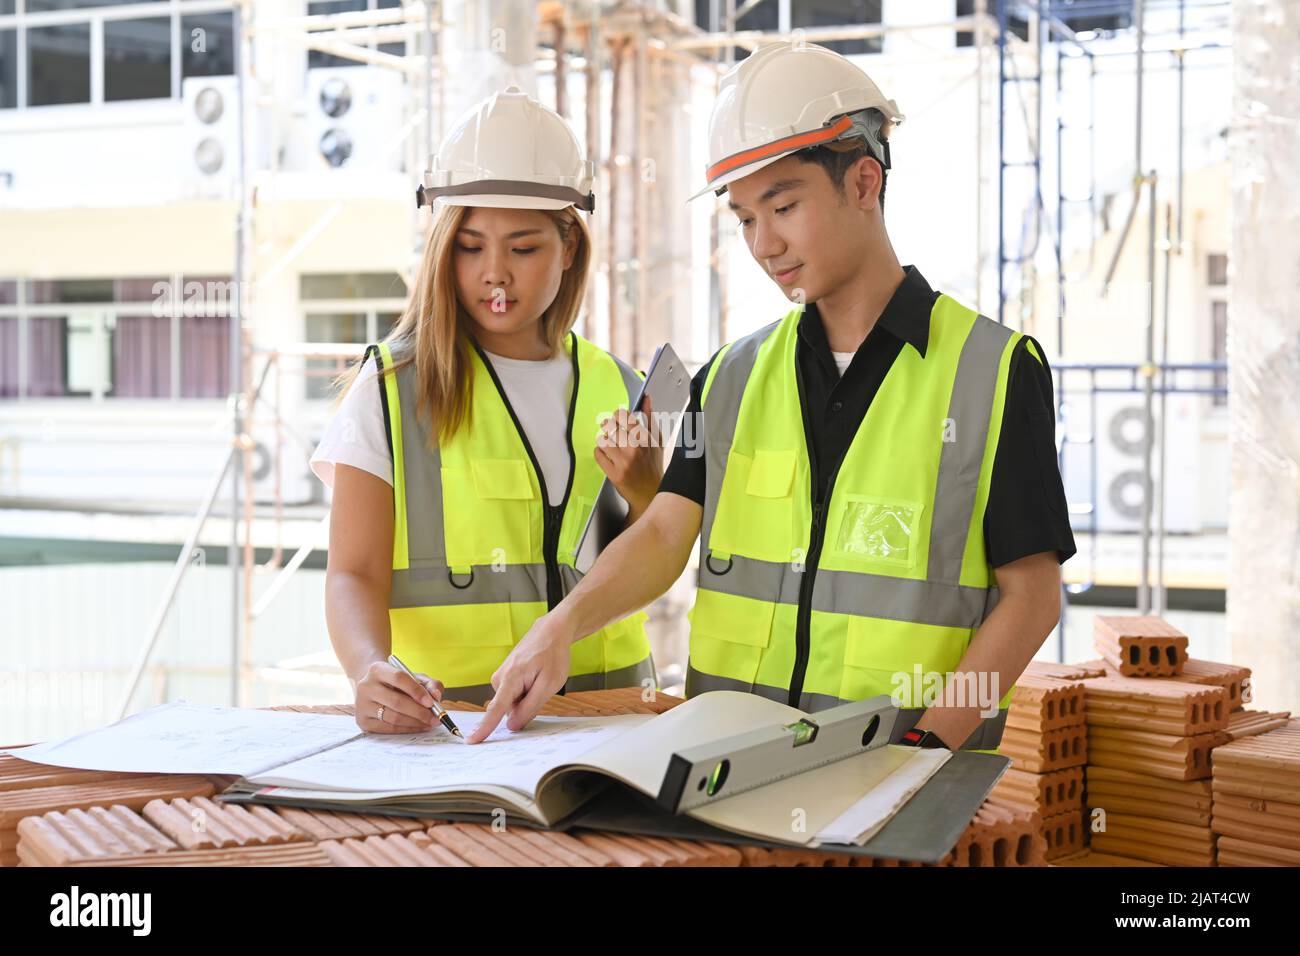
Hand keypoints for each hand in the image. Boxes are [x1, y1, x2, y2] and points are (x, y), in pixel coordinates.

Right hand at [354, 660, 443, 733]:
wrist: (373, 687)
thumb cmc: (397, 683)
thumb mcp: (414, 676)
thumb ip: (429, 683)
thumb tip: (436, 696)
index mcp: (377, 669)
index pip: (399, 678)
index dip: (417, 690)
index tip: (431, 702)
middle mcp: (366, 686)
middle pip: (397, 701)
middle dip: (420, 712)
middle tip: (435, 718)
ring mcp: (362, 705)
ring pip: (393, 717)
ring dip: (415, 722)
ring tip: (430, 723)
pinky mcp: (362, 721)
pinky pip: (389, 728)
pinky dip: (407, 729)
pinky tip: (419, 726)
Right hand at [466, 614, 572, 743]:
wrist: (551, 631)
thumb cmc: (553, 654)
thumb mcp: (549, 684)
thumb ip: (530, 707)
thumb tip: (511, 726)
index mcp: (510, 678)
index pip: (495, 709)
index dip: (484, 728)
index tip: (471, 741)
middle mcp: (500, 677)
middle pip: (509, 708)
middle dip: (526, 706)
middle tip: (542, 687)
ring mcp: (500, 676)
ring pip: (513, 702)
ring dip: (527, 697)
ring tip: (539, 678)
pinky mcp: (504, 676)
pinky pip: (514, 694)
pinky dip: (526, 691)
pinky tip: (534, 677)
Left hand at [595, 394, 664, 517]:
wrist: (651, 493)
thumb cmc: (653, 465)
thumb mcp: (656, 440)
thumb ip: (650, 417)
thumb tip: (646, 398)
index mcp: (645, 438)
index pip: (624, 416)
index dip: (618, 416)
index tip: (618, 419)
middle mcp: (634, 449)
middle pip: (610, 426)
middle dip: (608, 427)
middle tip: (611, 430)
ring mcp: (623, 462)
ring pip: (602, 439)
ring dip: (604, 440)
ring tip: (610, 445)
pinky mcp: (614, 474)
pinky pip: (598, 454)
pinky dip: (600, 453)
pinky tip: (607, 456)